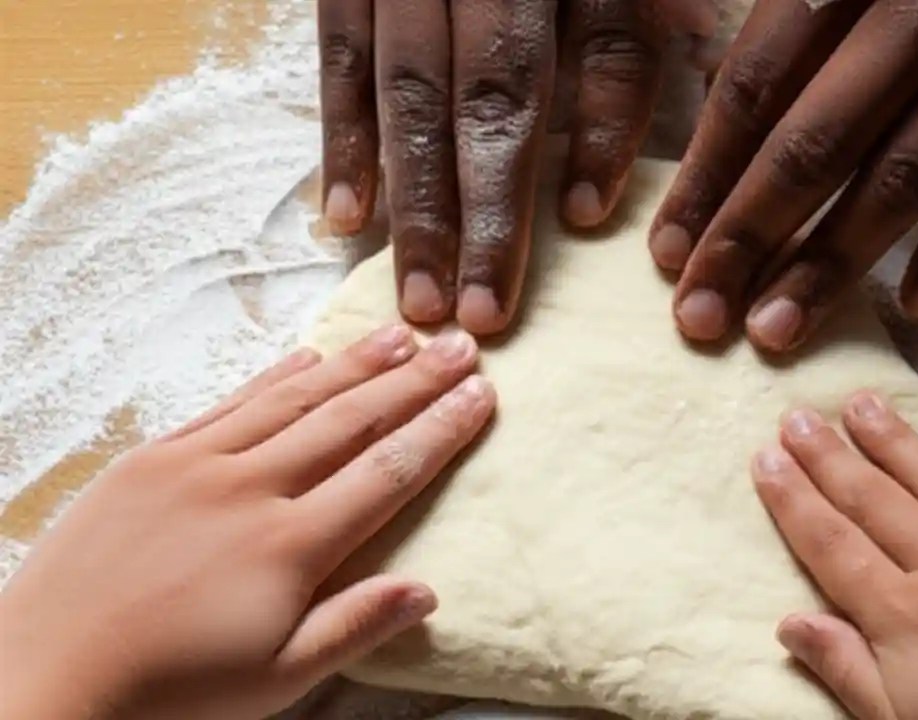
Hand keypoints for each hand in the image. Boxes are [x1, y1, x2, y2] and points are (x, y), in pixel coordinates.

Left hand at [0, 327, 494, 719]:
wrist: (41, 680)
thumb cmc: (169, 694)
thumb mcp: (276, 681)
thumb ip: (355, 628)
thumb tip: (429, 588)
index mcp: (288, 547)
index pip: (386, 473)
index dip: (440, 430)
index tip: (481, 396)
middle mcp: (248, 490)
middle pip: (349, 422)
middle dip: (413, 381)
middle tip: (459, 346)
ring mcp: (194, 465)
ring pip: (292, 400)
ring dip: (353, 366)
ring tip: (401, 335)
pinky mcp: (150, 459)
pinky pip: (226, 403)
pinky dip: (274, 377)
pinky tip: (308, 357)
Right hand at [319, 0, 715, 334]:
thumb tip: (708, 66)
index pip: (607, 40)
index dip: (602, 129)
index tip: (586, 218)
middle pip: (498, 88)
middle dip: (488, 209)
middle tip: (480, 312)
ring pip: (412, 92)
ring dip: (414, 201)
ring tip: (416, 294)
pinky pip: (338, 58)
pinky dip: (342, 140)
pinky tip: (346, 219)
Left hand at [654, 0, 917, 351]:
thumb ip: (787, 7)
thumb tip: (714, 92)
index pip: (756, 87)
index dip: (707, 175)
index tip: (668, 252)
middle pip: (816, 147)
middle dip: (749, 240)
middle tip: (701, 318)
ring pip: (902, 179)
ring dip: (833, 264)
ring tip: (776, 332)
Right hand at [752, 394, 917, 719]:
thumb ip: (848, 671)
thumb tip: (790, 622)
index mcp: (907, 618)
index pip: (833, 544)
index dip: (794, 499)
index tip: (766, 458)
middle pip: (876, 500)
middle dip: (830, 456)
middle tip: (798, 415)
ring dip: (894, 439)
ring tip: (859, 403)